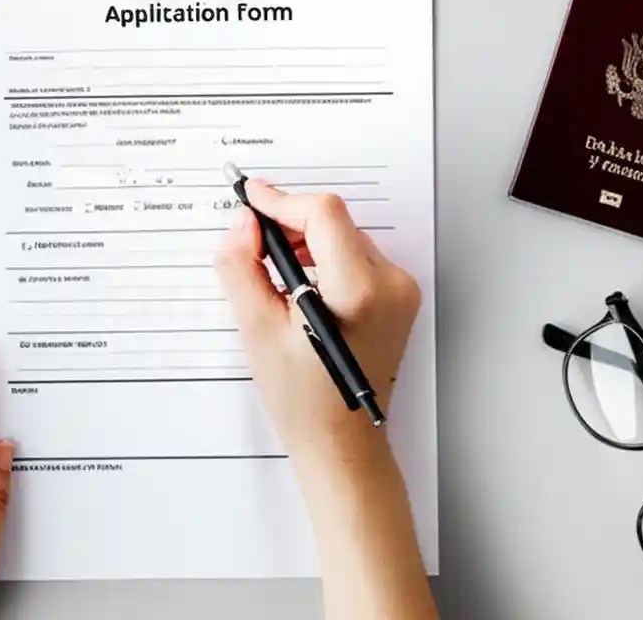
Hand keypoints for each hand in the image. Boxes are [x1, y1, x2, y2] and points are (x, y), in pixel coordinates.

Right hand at [214, 181, 420, 467]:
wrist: (342, 443)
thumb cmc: (304, 401)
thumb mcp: (257, 330)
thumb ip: (243, 267)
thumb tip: (243, 225)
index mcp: (360, 291)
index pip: (324, 214)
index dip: (282, 201)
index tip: (251, 199)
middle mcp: (391, 285)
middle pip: (335, 223)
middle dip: (291, 225)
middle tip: (252, 243)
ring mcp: (400, 292)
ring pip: (345, 238)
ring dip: (307, 242)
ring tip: (273, 272)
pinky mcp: (398, 299)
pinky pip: (356, 258)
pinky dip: (325, 260)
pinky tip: (299, 285)